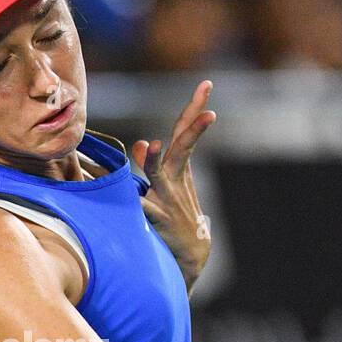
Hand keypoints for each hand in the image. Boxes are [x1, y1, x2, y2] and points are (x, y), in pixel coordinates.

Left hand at [131, 80, 216, 287]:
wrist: (189, 256)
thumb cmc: (175, 217)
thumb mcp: (168, 188)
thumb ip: (155, 163)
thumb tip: (140, 142)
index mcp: (180, 169)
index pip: (187, 133)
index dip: (195, 109)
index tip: (206, 85)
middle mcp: (176, 180)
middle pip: (183, 147)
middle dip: (194, 127)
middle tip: (209, 112)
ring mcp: (168, 200)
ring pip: (160, 175)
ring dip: (154, 161)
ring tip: (151, 145)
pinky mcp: (158, 220)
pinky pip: (143, 209)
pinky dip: (137, 203)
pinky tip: (131, 197)